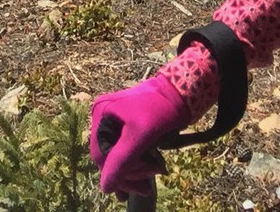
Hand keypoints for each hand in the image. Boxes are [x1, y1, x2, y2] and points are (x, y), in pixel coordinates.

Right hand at [90, 73, 190, 198]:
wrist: (179, 90)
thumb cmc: (159, 108)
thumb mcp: (140, 135)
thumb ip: (121, 160)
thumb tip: (105, 188)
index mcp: (101, 114)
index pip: (100, 157)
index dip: (117, 175)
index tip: (139, 185)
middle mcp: (103, 118)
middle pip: (108, 158)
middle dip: (128, 175)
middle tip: (146, 188)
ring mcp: (114, 122)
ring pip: (117, 157)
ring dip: (133, 173)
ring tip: (149, 181)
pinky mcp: (126, 127)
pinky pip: (125, 151)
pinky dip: (135, 164)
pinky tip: (147, 172)